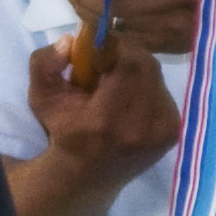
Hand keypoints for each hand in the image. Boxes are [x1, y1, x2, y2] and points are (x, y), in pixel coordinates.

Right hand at [27, 35, 179, 181]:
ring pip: (156, 76)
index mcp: (106, 120)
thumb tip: (69, 41)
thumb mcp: (42, 97)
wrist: (89, 174)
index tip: (100, 49)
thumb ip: (44, 64)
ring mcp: (162, 132)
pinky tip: (130, 97)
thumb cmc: (64, 130)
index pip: (129, 64)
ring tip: (117, 81)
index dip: (116, 47)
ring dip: (137, 69)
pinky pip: (163, 91)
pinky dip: (147, 86)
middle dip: (127, 54)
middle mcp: (140, 128)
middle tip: (109, 60)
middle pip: (146, 66)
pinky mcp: (173, 132)